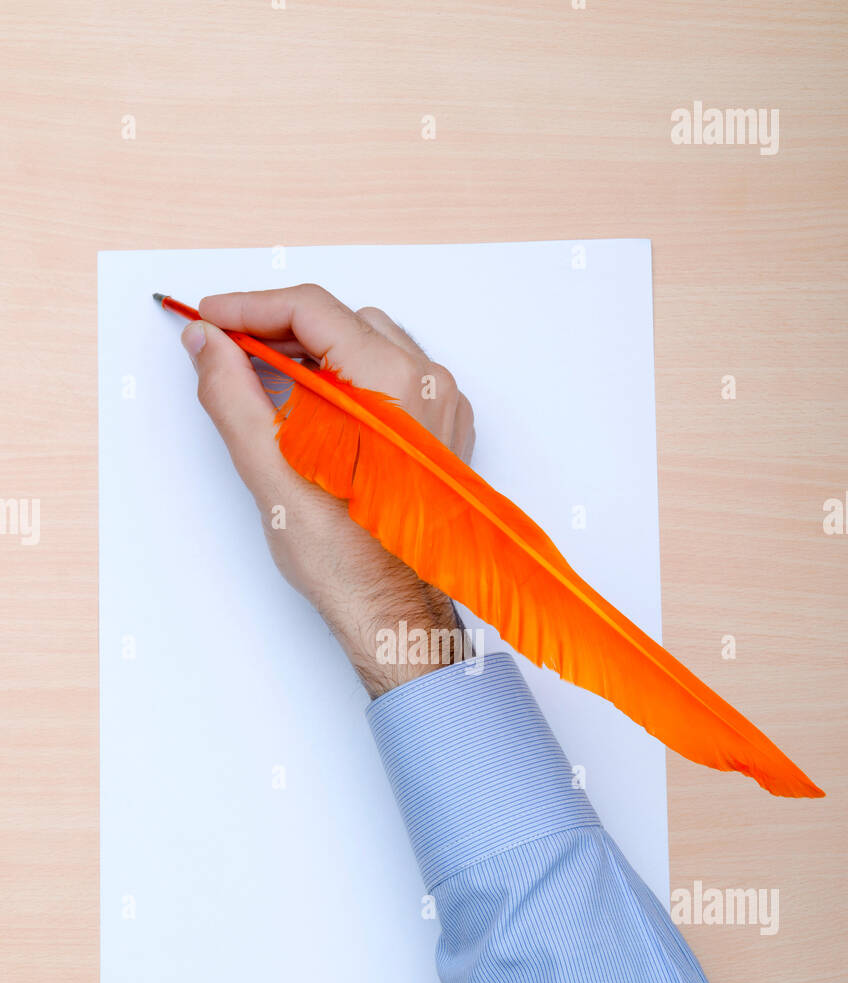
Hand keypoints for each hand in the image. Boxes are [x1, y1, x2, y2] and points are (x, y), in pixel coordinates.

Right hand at [182, 284, 474, 695]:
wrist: (394, 610)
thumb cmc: (345, 558)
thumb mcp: (270, 470)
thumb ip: (231, 393)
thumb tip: (205, 341)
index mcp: (391, 385)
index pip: (312, 310)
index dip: (250, 308)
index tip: (210, 319)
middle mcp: (429, 385)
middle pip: (340, 321)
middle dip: (278, 331)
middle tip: (227, 353)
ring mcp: (443, 406)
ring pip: (367, 344)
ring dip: (313, 355)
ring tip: (267, 386)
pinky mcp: (442, 428)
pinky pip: (392, 376)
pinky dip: (348, 380)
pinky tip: (315, 413)